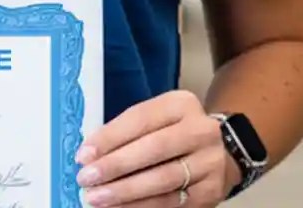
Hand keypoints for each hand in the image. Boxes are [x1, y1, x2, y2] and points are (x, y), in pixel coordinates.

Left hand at [74, 91, 237, 206]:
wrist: (219, 153)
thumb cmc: (172, 133)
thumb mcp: (155, 120)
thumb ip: (126, 132)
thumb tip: (89, 155)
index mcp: (181, 104)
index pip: (140, 119)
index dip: (110, 138)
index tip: (83, 155)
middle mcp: (201, 130)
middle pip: (154, 148)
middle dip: (115, 166)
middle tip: (86, 179)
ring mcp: (210, 162)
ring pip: (163, 179)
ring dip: (125, 191)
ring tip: (97, 198)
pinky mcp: (211, 191)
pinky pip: (171, 202)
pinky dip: (141, 206)